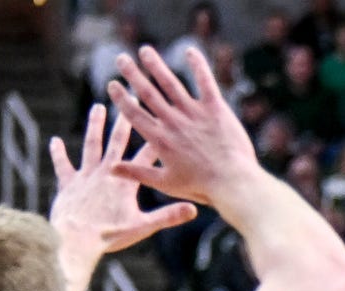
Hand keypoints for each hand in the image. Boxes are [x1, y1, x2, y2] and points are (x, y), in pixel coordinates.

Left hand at [49, 103, 197, 260]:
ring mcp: (85, 177)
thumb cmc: (109, 235)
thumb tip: (193, 209)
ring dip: (95, 125)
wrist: (76, 240)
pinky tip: (54, 141)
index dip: (156, 141)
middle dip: (126, 120)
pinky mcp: (68, 185)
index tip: (163, 122)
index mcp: (125, 183)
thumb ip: (168, 216)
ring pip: (91, 145)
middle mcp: (105, 173)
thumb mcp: (143, 227)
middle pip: (117, 142)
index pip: (145, 157)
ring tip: (98, 107)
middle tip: (130, 98)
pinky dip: (58, 153)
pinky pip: (62, 166)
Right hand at [105, 47, 258, 208]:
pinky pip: (205, 82)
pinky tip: (190, 51)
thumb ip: (137, 173)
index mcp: (160, 140)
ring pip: (171, 84)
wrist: (233, 183)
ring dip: (156, 66)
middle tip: (121, 58)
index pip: (134, 114)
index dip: (121, 98)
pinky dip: (198, 65)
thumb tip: (111, 169)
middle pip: (149, 94)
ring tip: (145, 51)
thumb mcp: (165, 183)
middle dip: (133, 74)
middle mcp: (174, 123)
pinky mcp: (215, 109)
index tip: (113, 84)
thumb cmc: (200, 187)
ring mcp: (194, 113)